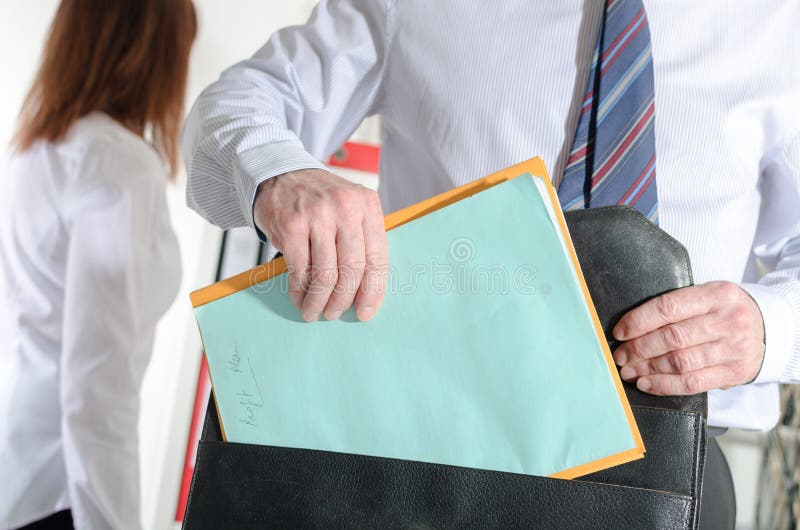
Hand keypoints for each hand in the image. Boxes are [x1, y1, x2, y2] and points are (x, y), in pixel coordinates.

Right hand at [254, 169, 387, 321]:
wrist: (281, 173)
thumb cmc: (319, 199)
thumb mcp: (351, 207)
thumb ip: (363, 240)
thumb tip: (367, 292)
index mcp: (368, 205)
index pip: (377, 257)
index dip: (372, 291)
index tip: (365, 312)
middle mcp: (345, 208)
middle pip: (352, 269)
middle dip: (344, 300)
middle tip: (336, 314)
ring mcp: (317, 216)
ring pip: (325, 274)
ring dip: (320, 301)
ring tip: (314, 312)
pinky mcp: (291, 225)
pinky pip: (299, 270)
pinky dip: (299, 291)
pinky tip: (299, 299)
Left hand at [612, 281, 765, 394]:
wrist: (770, 328)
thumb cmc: (724, 311)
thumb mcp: (707, 296)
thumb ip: (678, 307)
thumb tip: (632, 326)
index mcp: (717, 294)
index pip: (668, 307)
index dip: (639, 321)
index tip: (619, 332)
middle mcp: (728, 321)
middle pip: (673, 338)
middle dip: (639, 349)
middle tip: (620, 356)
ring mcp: (734, 348)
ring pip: (681, 362)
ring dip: (648, 369)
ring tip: (628, 371)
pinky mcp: (735, 372)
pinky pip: (693, 383)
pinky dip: (665, 385)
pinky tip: (647, 383)